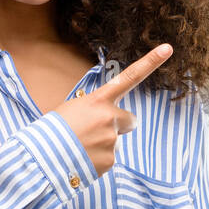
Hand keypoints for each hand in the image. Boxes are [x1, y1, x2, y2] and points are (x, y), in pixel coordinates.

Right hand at [53, 44, 172, 176]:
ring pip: (115, 142)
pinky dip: (97, 160)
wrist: (41, 159)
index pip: (129, 77)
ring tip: (80, 147)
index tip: (168, 48)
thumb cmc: (51, 131)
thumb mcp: (70, 110)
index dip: (151, 62)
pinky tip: (82, 159)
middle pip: (130, 120)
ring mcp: (112, 140)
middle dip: (119, 125)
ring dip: (102, 144)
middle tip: (96, 131)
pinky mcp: (110, 160)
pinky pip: (108, 158)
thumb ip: (92, 111)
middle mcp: (110, 117)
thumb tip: (101, 122)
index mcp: (98, 100)